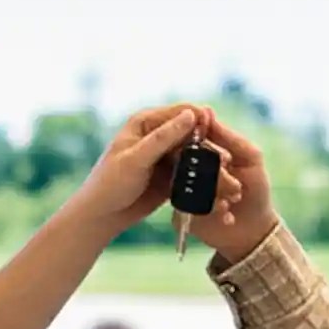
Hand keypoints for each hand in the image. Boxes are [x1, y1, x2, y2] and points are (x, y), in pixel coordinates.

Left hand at [67, 103, 242, 234]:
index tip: (217, 132)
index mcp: (145, 122)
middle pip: (191, 135)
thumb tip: (191, 115)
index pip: (180, 113)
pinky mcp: (170, 175)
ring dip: (210, 168)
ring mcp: (165, 156)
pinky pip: (191, 174)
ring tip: (227, 181)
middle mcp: (157, 135)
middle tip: (227, 161)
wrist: (101, 216)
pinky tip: (217, 193)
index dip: (200, 120)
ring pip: (195, 156)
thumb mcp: (136, 159)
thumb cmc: (110, 184)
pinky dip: (203, 182)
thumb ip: (163, 138)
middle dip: (209, 148)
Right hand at [183, 110, 279, 262]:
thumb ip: (228, 136)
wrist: (255, 229)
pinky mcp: (181, 214)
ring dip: (215, 196)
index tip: (226, 160)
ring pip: (186, 187)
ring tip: (233, 203)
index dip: (206, 146)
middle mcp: (188, 171)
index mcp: (202, 154)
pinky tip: (227, 217)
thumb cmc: (255, 190)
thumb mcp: (250, 157)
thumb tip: (206, 112)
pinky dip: (211, 212)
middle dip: (219, 179)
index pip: (192, 140)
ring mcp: (183, 192)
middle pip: (188, 164)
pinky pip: (186, 209)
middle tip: (238, 189)